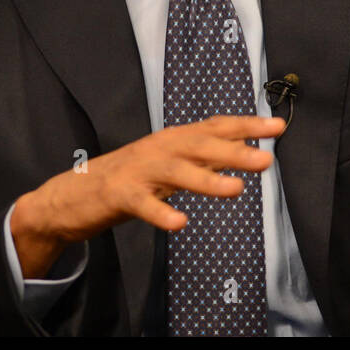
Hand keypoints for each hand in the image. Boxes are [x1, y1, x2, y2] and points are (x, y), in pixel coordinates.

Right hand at [10, 114, 285, 277]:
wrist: (72, 194)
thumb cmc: (130, 178)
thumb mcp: (170, 163)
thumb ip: (204, 158)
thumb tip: (246, 153)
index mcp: (174, 139)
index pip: (215, 127)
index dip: (246, 126)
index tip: (278, 128)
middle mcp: (159, 148)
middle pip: (200, 145)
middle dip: (235, 151)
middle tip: (266, 160)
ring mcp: (138, 170)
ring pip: (176, 171)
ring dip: (206, 180)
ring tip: (236, 190)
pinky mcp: (118, 194)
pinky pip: (143, 205)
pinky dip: (161, 213)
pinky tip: (180, 223)